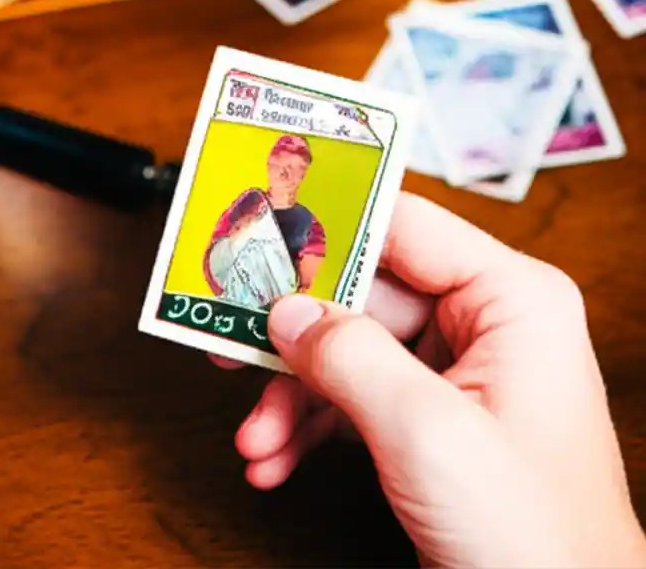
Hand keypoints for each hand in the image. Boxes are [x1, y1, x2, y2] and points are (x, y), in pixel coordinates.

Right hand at [219, 194, 645, 565]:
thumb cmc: (535, 535)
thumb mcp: (428, 433)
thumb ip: (351, 358)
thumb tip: (287, 311)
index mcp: (510, 300)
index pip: (402, 227)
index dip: (325, 227)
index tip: (254, 232)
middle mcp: (484, 324)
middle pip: (359, 296)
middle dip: (291, 341)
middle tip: (228, 349)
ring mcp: (456, 374)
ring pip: (345, 352)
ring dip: (290, 397)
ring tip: (256, 439)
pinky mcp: (431, 419)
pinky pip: (352, 398)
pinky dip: (308, 428)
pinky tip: (276, 459)